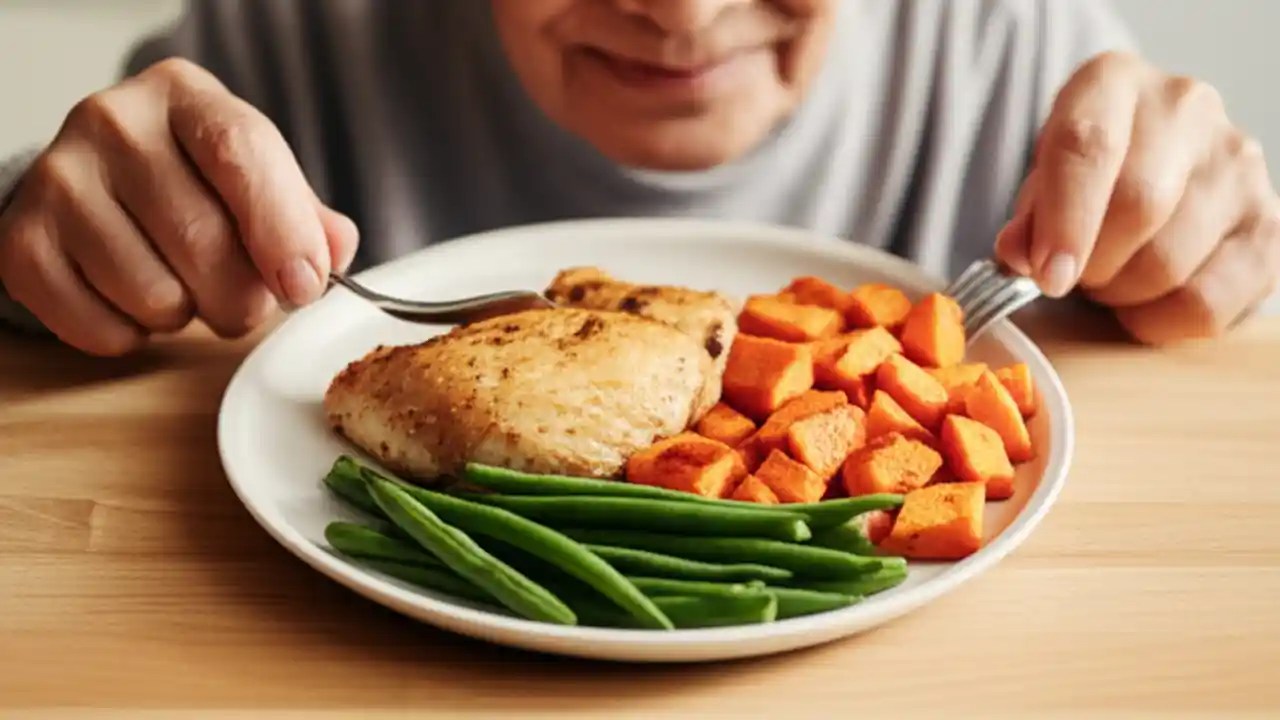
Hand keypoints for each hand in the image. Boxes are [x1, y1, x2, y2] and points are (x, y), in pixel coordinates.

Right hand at [0, 58, 357, 355]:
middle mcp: (113, 122)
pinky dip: (133, 336)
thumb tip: (332, 254)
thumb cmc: (195, 182)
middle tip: (248, 300)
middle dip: (244, 297)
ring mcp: (59, 180)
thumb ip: (307, 218)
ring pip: (155, 295)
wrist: (97, 183)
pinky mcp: (23, 243)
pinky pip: (102, 329)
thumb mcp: (259, 178)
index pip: (241, 152)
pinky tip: (133, 299)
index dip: (282, 230)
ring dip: (186, 316)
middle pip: (202, 238)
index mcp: (186, 96)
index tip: (304, 286)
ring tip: (182, 285)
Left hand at [996, 52, 1279, 344]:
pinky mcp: (1269, 224)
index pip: (1088, 145)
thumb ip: (1027, 220)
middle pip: (1140, 205)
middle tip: (1074, 277)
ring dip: (1123, 293)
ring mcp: (1238, 163)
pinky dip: (1161, 321)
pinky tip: (1144, 304)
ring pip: (1171, 262)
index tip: (1046, 274)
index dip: (1064, 222)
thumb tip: (1021, 256)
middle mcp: (1186, 108)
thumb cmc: (1084, 178)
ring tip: (1110, 277)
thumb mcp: (1039, 183)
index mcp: (1113, 83)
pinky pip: (1208, 302)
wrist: (1150, 167)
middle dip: (1093, 264)